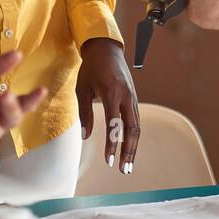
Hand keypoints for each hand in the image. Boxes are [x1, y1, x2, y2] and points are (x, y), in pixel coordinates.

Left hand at [75, 38, 139, 173]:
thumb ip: (85, 113)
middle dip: (128, 151)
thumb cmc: (91, 69)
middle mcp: (126, 97)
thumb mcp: (82, 89)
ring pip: (137, 127)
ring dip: (133, 147)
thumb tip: (85, 137)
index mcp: (112, 94)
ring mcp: (133, 98)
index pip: (114, 125)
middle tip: (124, 170)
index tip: (108, 161)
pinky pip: (136, 120)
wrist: (106, 49)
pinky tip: (129, 148)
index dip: (112, 144)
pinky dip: (133, 136)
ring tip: (128, 165)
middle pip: (132, 129)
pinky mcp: (134, 99)